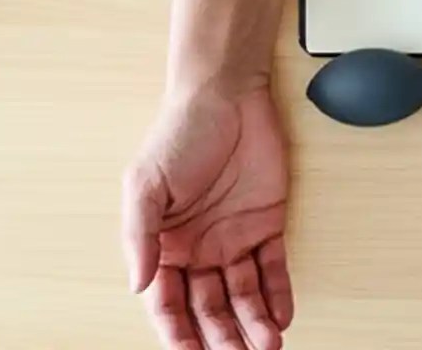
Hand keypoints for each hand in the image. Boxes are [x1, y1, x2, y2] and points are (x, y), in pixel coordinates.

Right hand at [122, 87, 291, 349]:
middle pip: (209, 307)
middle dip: (222, 338)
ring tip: (267, 345)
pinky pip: (274, 268)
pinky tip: (283, 316)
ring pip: (244, 295)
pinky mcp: (268, 224)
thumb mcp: (145, 184)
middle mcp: (199, 249)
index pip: (168, 303)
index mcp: (164, 245)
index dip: (178, 333)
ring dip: (254, 324)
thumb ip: (139, 237)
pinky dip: (279, 295)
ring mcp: (234, 238)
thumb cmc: (178, 134)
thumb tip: (139, 285)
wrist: (226, 96)